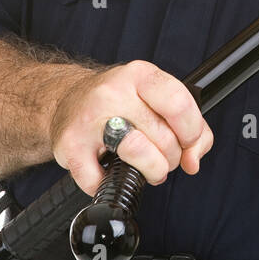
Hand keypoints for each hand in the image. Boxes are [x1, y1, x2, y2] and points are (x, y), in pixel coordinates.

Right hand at [50, 60, 212, 194]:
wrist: (65, 102)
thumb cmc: (117, 104)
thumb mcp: (157, 101)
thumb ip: (190, 127)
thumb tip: (193, 160)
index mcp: (140, 75)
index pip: (179, 103)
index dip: (191, 132)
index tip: (188, 142)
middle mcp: (113, 92)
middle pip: (163, 136)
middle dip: (171, 157)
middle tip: (161, 155)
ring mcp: (89, 119)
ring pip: (138, 152)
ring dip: (151, 171)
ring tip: (145, 167)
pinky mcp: (71, 146)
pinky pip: (101, 179)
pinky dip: (110, 184)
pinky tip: (109, 171)